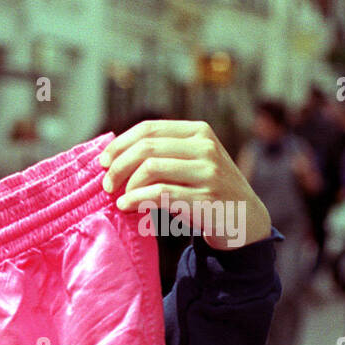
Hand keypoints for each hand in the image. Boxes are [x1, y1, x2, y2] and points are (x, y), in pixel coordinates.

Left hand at [100, 120, 272, 250]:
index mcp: (198, 131)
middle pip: (146, 148)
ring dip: (127, 185)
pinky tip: (126, 206)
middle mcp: (205, 147)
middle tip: (106, 184)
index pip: (148, 128)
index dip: (120, 144)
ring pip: (151, 168)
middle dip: (118, 166)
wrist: (242, 217)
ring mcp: (208, 172)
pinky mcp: (205, 197)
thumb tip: (111, 156)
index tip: (103, 162)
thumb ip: (161, 153)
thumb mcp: (189, 161)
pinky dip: (136, 199)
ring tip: (120, 197)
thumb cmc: (203, 188)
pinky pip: (160, 194)